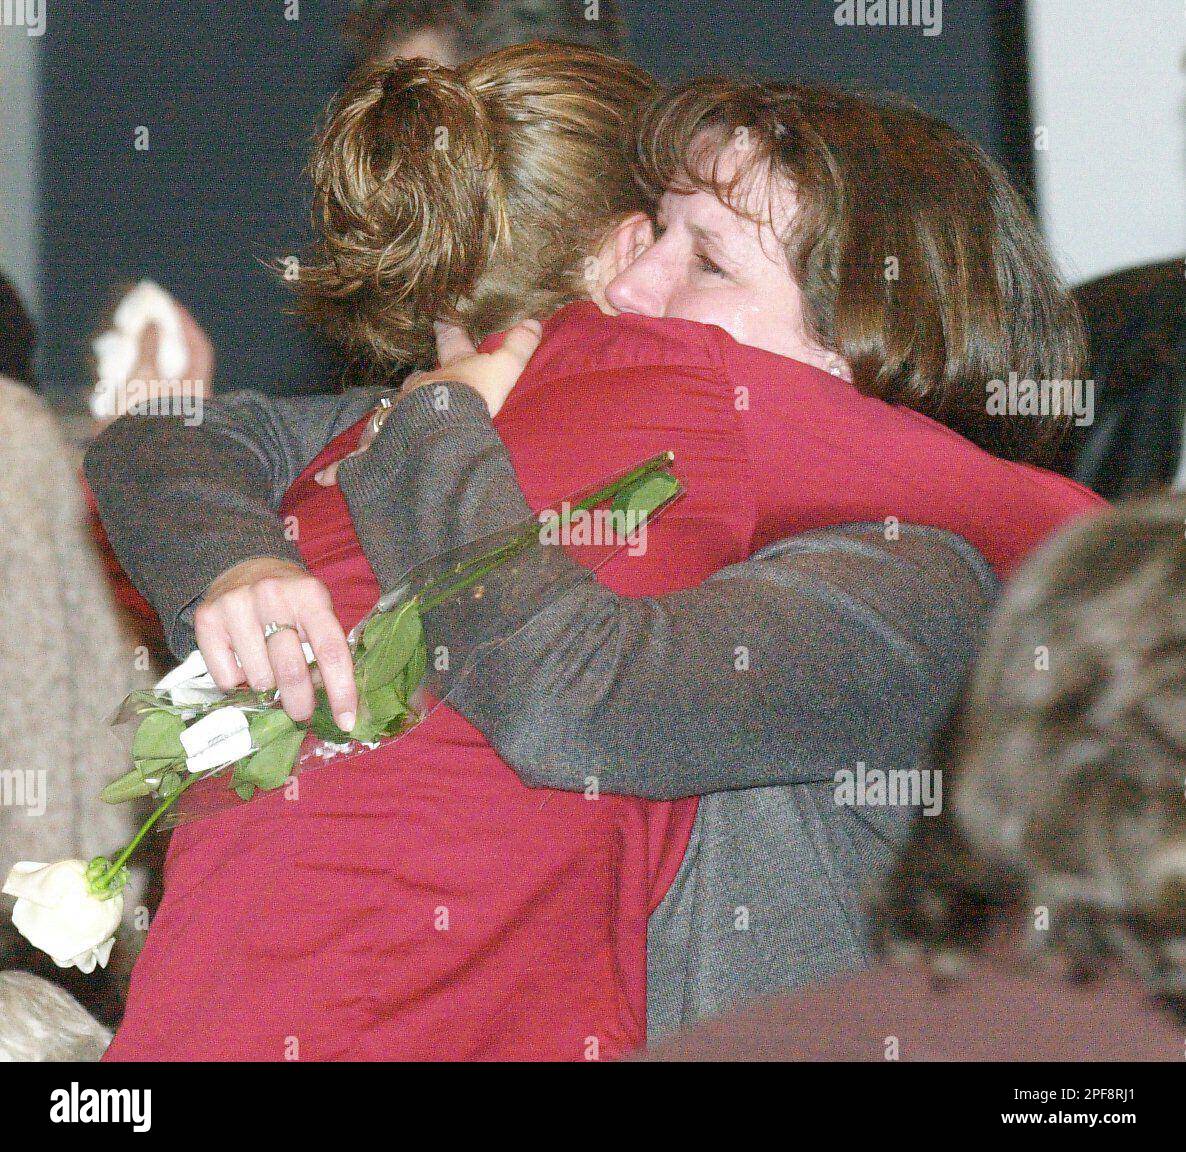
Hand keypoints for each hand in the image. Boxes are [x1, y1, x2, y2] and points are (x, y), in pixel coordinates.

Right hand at [194, 557, 357, 731]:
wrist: (245, 568)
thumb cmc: (289, 601)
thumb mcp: (316, 611)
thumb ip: (326, 648)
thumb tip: (337, 704)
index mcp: (309, 595)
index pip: (330, 650)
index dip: (341, 690)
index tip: (346, 721)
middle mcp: (271, 595)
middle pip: (290, 670)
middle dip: (300, 703)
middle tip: (302, 713)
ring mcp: (236, 606)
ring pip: (258, 678)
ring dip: (268, 688)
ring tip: (271, 674)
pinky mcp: (207, 619)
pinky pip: (227, 678)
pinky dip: (239, 683)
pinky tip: (245, 664)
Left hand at [314, 317, 541, 486]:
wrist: (442, 423)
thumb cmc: (473, 396)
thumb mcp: (502, 370)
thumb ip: (518, 349)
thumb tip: (535, 321)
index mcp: (446, 374)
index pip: (450, 347)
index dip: (449, 332)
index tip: (441, 320)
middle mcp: (415, 392)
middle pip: (413, 385)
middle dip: (415, 388)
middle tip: (414, 392)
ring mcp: (396, 419)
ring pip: (387, 420)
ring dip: (383, 426)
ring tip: (375, 437)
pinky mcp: (380, 449)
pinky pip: (358, 461)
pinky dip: (343, 469)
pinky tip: (325, 479)